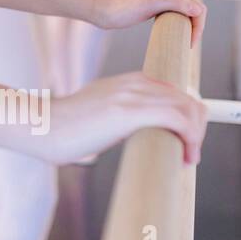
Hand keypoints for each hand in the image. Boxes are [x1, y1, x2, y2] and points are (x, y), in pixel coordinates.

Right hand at [30, 72, 207, 164]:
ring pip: (189, 108)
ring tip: (187, 157)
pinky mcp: (131, 110)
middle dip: (197, 129)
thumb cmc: (66, 127)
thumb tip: (137, 133)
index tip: (185, 142)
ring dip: (196, 136)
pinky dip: (191, 137)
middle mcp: (136, 83)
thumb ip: (121, 114)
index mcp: (130, 82)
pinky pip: (178, 118)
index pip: (178, 93)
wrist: (43, 126)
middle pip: (189, 100)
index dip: (189, 118)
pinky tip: (184, 155)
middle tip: (189, 154)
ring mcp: (134, 94)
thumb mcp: (100, 112)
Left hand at [91, 0, 206, 48]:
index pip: (197, 5)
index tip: (191, 42)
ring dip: (189, 24)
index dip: (199, 24)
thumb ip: (173, 3)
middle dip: (196, 25)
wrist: (100, 9)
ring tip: (186, 41)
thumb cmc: (121, 8)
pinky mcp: (154, 6)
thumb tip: (198, 9)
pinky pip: (174, 13)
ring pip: (185, 11)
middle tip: (189, 43)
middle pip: (194, 7)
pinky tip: (175, 33)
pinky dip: (179, 23)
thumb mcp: (148, 5)